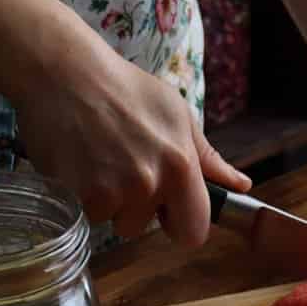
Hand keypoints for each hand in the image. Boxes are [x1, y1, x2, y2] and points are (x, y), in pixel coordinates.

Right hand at [13, 37, 250, 247]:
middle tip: (124, 168)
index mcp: (181, 164)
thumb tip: (240, 185)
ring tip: (101, 160)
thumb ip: (208, 158)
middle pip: (146, 227)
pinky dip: (83, 196)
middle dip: (137, 208)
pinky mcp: (80, 193)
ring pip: (114, 220)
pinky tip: (81, 163)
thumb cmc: (125, 89)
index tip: (169, 211)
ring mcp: (113, 190)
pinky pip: (88, 214)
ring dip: (108, 201)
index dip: (181, 224)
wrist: (66, 74)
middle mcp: (150, 182)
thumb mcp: (177, 115)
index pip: (195, 231)